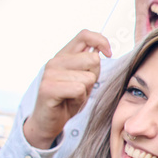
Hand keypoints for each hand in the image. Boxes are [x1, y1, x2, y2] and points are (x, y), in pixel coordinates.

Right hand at [23, 30, 110, 148]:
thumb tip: (102, 50)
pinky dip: (79, 99)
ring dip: (86, 91)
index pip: (85, 35)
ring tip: (73, 97)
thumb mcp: (83, 79)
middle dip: (94, 77)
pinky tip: (69, 102)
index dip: (101, 41)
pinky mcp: (48, 88)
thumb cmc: (68, 100)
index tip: (109, 54)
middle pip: (93, 59)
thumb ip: (89, 64)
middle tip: (81, 89)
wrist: (48, 122)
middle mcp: (55, 61)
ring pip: (88, 77)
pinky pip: (79, 89)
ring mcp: (50, 74)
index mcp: (64, 55)